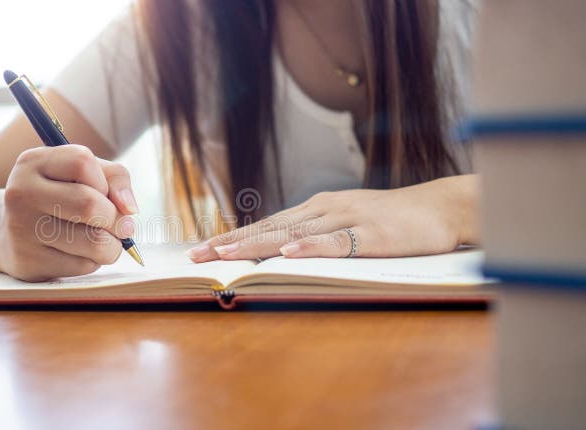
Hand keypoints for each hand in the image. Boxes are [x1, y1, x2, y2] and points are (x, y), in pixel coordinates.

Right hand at [0, 145, 138, 280]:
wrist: (5, 232)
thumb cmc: (56, 198)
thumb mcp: (79, 174)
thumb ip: (113, 177)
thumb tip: (130, 209)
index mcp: (33, 163)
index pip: (82, 162)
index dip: (105, 181)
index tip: (105, 194)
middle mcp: (22, 193)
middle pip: (89, 204)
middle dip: (117, 219)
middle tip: (122, 226)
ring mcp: (22, 230)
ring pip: (94, 241)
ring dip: (112, 245)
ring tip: (105, 241)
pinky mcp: (30, 262)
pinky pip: (84, 265)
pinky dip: (94, 261)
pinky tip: (81, 254)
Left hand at [188, 176, 477, 261]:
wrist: (441, 207)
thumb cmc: (393, 220)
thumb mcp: (349, 224)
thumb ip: (319, 235)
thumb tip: (283, 253)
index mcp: (317, 208)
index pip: (266, 224)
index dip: (234, 237)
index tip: (203, 250)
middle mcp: (324, 208)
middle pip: (269, 227)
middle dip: (231, 242)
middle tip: (198, 257)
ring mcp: (346, 218)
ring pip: (293, 232)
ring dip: (257, 244)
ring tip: (226, 254)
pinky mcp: (370, 232)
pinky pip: (335, 240)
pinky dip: (310, 246)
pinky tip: (287, 252)